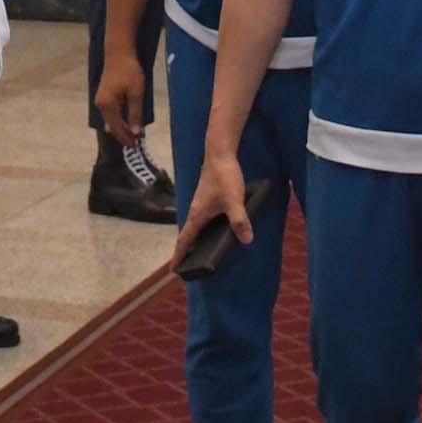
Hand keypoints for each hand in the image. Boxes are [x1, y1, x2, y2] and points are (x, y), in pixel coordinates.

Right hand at [95, 53, 148, 145]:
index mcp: (107, 106)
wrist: (119, 54)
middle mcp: (100, 105)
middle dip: (124, 135)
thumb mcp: (136, 94)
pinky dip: (119, 120)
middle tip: (137, 142)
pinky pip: (111, 114)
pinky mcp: (103, 97)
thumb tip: (136, 133)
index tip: (137, 146)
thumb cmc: (129, 72)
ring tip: (135, 134)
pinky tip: (128, 122)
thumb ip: (135, 114)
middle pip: (113, 126)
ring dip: (122, 128)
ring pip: (111, 121)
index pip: (117, 128)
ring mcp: (100, 101)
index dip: (127, 138)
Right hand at [173, 149, 254, 267]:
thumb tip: (246, 241)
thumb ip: (240, 220)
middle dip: (186, 251)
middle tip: (189, 266)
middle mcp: (195, 210)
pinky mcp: (207, 197)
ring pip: (195, 226)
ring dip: (195, 239)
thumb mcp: (234, 200)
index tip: (174, 270)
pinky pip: (202, 218)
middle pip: (188, 235)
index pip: (184, 240)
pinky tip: (216, 230)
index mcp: (197, 215)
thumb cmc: (224, 176)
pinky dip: (204, 229)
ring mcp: (201, 203)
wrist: (220, 152)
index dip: (179, 255)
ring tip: (202, 252)